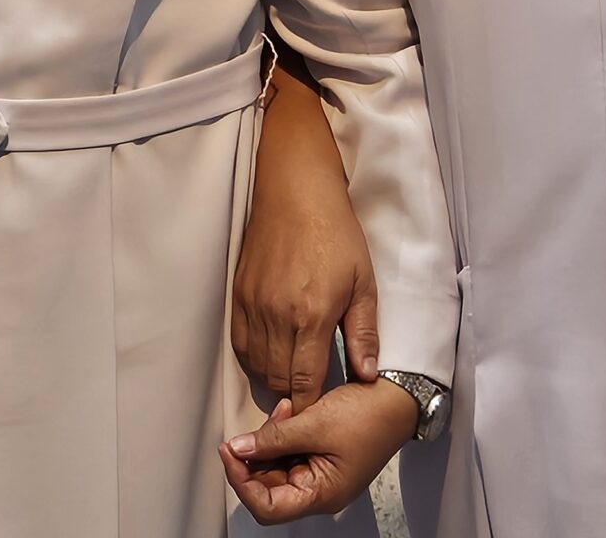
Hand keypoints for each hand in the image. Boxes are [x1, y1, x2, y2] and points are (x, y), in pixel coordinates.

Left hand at [219, 385, 417, 523]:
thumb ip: (273, 438)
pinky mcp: (317, 455)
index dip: (241, 482)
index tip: (229, 451)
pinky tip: (288, 411)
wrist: (396, 398)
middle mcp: (318, 489)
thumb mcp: (314, 424)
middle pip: (266, 487)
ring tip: (282, 412)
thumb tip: (238, 448)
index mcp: (322, 494)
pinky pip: (287, 450)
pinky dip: (281, 432)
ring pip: (274, 466)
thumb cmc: (369, 416)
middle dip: (253, 456)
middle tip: (250, 429)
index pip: (267, 507)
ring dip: (269, 439)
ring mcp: (318, 472)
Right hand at [233, 68, 378, 408]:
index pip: (304, 380)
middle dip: (293, 393)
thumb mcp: (364, 284)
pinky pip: (240, 340)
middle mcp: (276, 316)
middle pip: (276, 377)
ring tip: (291, 375)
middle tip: (308, 393)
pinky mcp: (239, 292)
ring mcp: (253, 304)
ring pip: (255, 362)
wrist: (296, 193)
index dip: (310, 403)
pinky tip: (269, 353)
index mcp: (311, 317)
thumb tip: (366, 375)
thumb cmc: (337, 235)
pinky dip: (253, 356)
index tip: (319, 412)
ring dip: (272, 376)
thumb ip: (363, 333)